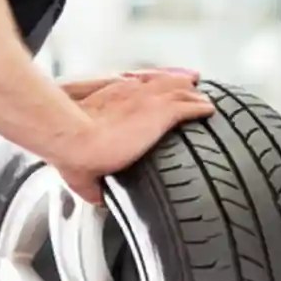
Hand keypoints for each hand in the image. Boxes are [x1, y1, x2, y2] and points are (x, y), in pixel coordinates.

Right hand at [50, 70, 214, 204]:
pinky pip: (190, 106)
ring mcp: (149, 100)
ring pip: (181, 89)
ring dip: (193, 93)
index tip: (159, 88)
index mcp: (110, 98)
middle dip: (178, 83)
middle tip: (190, 84)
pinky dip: (201, 108)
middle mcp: (131, 93)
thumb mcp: (82, 166)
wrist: (73, 139)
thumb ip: (94, 182)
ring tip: (203, 97)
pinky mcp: (161, 113)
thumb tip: (99, 200)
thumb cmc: (71, 149)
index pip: (137, 84)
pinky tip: (209, 110)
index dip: (152, 84)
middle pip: (163, 81)